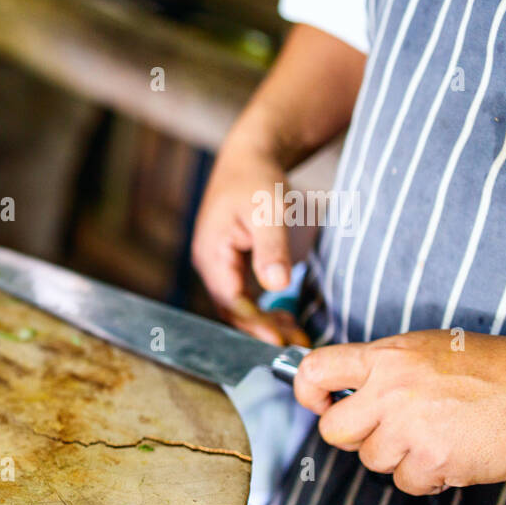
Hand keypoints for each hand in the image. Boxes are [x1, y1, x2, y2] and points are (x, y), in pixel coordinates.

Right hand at [191, 144, 308, 347]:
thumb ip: (272, 248)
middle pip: (232, 310)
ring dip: (265, 323)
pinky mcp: (230, 264)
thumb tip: (277, 286)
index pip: (230, 300)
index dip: (254, 324)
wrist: (249, 157)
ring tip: (296, 337)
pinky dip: (264, 309)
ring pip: (238, 306)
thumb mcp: (269, 209)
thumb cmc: (256, 179)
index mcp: (211, 253)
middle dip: (261, 330)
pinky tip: (287, 318)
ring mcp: (218, 265)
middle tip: (295, 347)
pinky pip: (244, 296)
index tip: (279, 342)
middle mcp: (209, 264)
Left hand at [295, 330, 505, 494]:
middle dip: (352, 437)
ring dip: (397, 456)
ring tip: (432, 436)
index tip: (319, 402)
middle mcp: (391, 391)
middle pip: (333, 430)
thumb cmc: (493, 372)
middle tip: (380, 430)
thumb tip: (350, 389)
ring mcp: (410, 427)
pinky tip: (448, 456)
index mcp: (388, 357)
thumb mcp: (430, 351)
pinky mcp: (432, 460)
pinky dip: (425, 477)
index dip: (308, 392)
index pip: (316, 370)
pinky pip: (405, 482)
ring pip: (372, 460)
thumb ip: (386, 368)